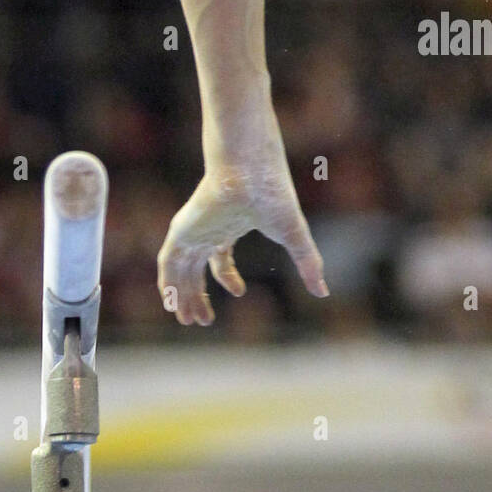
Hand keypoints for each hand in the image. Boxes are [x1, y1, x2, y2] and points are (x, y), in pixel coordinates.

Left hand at [157, 158, 328, 325]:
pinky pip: (167, 263)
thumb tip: (324, 292)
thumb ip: (308, 263)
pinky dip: (167, 284)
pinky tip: (171, 303)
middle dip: (199, 296)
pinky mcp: (181, 231)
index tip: (240, 293)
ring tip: (188, 320)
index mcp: (230, 224)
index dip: (227, 278)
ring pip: (180, 270)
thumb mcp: (294, 236)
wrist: (249, 170)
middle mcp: (209, 228)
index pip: (220, 256)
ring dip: (182, 297)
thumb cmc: (272, 193)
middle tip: (203, 321)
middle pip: (196, 268)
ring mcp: (194, 230)